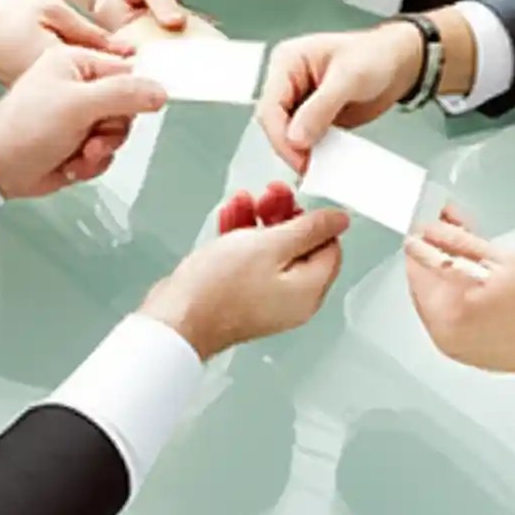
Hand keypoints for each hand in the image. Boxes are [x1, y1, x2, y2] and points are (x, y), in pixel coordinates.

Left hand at [0, 48, 166, 198]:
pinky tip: (71, 163)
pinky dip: (92, 164)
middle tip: (93, 137)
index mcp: (78, 63)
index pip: (127, 73)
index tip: (135, 110)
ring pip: (118, 134)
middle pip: (128, 108)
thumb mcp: (78, 104)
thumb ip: (123, 94)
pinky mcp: (79, 142)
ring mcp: (81, 116)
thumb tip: (160, 92)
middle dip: (112, 131)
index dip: (135, 95)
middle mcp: (81, 87)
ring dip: (102, 151)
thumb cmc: (23, 128)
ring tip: (79, 153)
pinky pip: (106, 154)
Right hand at [140, 181, 349, 359]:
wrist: (175, 319)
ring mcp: (265, 299)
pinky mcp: (242, 296)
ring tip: (242, 202)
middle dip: (283, 215)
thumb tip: (339, 221)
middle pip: (300, 247)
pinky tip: (230, 218)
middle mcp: (292, 299)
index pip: (330, 247)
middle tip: (269, 196)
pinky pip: (250, 260)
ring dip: (259, 220)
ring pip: (272, 250)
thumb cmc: (218, 289)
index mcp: (308, 290)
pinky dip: (242, 237)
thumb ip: (309, 229)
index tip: (295, 201)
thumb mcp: (270, 245)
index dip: (315, 220)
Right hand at [257, 23, 421, 172]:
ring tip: (319, 165)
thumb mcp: (349, 78)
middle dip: (289, 147)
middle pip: (273, 123)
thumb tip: (296, 138)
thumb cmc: (375, 55)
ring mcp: (299, 101)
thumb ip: (320, 108)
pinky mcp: (312, 118)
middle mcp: (287, 82)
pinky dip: (313, 152)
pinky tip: (326, 159)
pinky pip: (304, 140)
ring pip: (286, 135)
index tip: (299, 156)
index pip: (269, 105)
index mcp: (287, 62)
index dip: (280, 134)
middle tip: (309, 166)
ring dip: (300, 152)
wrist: (398, 64)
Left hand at [404, 208, 514, 411]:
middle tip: (457, 230)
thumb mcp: (506, 260)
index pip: (419, 258)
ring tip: (473, 259)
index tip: (434, 217)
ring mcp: (446, 341)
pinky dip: (450, 291)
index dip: (427, 232)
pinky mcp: (453, 347)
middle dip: (436, 250)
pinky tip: (473, 282)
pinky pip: (441, 310)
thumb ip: (462, 240)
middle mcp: (441, 328)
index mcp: (451, 306)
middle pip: (421, 276)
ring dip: (443, 270)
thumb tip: (434, 229)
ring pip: (429, 292)